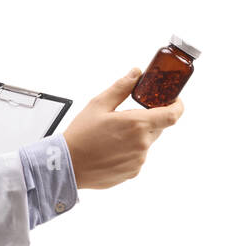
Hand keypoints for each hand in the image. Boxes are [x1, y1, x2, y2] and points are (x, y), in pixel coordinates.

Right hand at [62, 68, 184, 188]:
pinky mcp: (132, 172)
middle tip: (127, 117)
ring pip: (146, 143)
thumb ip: (121, 88)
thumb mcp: (99, 105)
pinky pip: (137, 157)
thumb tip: (136, 73)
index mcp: (137, 124)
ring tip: (112, 137)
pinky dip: (129, 151)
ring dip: (136, 136)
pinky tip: (110, 150)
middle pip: (157, 127)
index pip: (172, 115)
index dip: (178, 106)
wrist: (67, 166)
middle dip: (148, 119)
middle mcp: (142, 144)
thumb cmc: (80, 135)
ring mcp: (138, 160)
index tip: (174, 101)